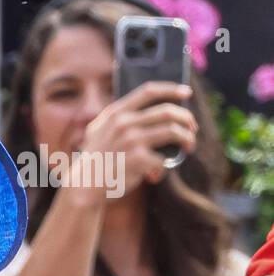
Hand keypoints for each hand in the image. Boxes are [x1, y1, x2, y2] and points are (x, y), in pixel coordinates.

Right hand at [76, 82, 197, 194]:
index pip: (148, 91)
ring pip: (173, 131)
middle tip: (193, 128)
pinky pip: (163, 160)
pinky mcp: (137, 159)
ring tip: (189, 146)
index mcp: (115, 113)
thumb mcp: (97, 132)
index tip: (187, 93)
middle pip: (167, 111)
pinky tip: (156, 176)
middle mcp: (123, 122)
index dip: (171, 89)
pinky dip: (163, 169)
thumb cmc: (95, 160)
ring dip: (187, 138)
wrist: (83, 186)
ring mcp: (130, 139)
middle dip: (187, 119)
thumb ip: (115, 119)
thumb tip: (147, 111)